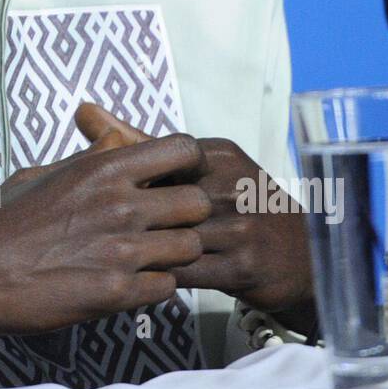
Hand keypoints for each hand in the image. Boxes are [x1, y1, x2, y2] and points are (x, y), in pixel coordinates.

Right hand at [0, 125, 209, 355]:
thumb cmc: (5, 221)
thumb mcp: (45, 173)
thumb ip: (90, 157)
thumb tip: (117, 138)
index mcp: (104, 168)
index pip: (183, 150)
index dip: (189, 165)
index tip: (178, 178)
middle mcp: (120, 205)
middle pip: (197, 203)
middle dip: (189, 215)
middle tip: (168, 225)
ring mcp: (122, 251)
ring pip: (190, 248)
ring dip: (175, 254)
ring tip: (150, 258)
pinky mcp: (117, 293)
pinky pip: (168, 288)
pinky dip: (155, 287)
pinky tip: (132, 283)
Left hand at [74, 103, 315, 328]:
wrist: (305, 256)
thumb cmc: (238, 206)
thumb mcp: (200, 167)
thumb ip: (140, 143)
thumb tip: (82, 111)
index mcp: (218, 154)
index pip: (156, 160)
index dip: (125, 183)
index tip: (100, 198)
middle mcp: (232, 185)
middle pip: (160, 200)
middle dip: (125, 219)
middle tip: (93, 232)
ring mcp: (240, 226)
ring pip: (170, 238)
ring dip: (138, 251)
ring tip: (106, 258)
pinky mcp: (243, 265)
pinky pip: (186, 272)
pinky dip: (157, 275)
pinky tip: (138, 277)